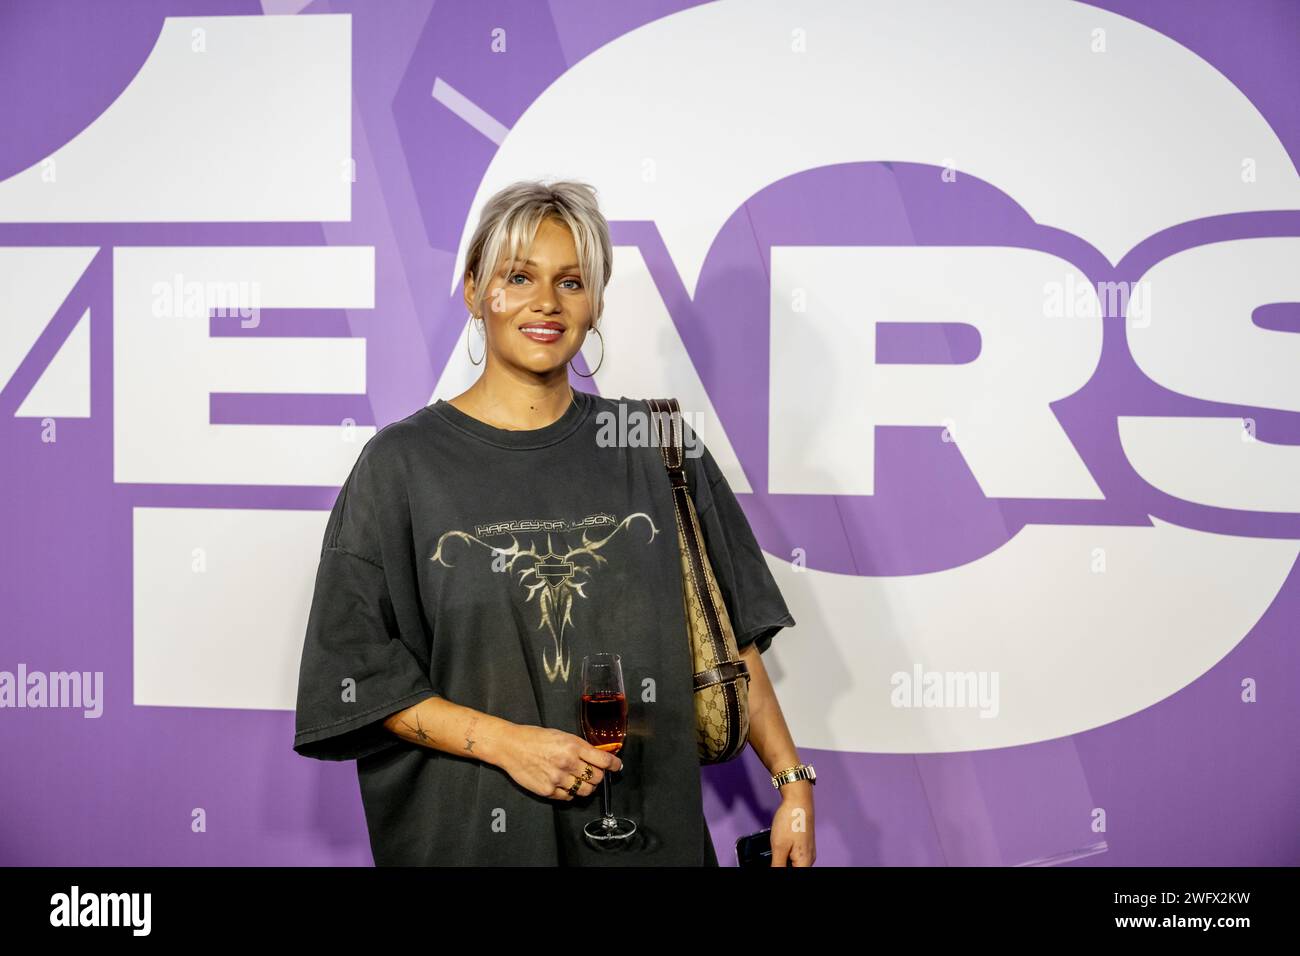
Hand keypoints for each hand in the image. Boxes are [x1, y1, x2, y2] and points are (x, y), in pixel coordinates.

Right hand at [498, 724, 623, 800]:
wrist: (511, 746)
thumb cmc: (535, 738)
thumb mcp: (562, 735)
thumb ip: (581, 747)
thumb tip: (599, 757)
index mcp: (573, 746)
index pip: (604, 761)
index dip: (614, 765)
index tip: (617, 767)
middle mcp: (568, 763)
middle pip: (597, 778)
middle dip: (598, 776)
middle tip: (593, 773)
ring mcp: (558, 779)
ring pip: (585, 791)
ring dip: (586, 786)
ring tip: (579, 780)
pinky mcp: (548, 791)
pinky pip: (569, 797)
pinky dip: (570, 793)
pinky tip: (564, 784)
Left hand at [769, 783, 815, 865]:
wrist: (799, 800)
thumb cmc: (791, 820)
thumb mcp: (779, 847)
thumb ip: (777, 865)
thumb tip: (774, 872)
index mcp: (804, 862)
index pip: (794, 874)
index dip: (780, 869)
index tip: (774, 862)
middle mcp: (809, 859)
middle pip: (794, 869)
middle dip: (781, 865)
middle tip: (773, 856)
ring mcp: (807, 851)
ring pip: (794, 863)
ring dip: (783, 861)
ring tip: (775, 852)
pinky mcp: (804, 844)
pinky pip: (795, 856)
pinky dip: (786, 855)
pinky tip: (779, 847)